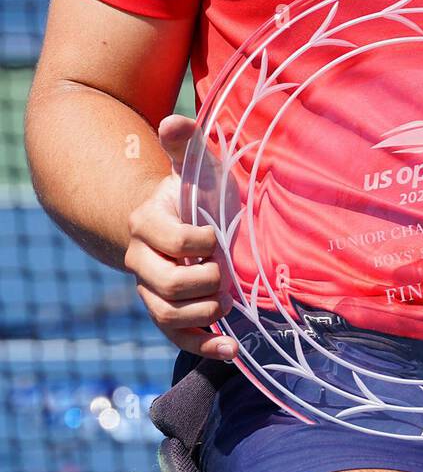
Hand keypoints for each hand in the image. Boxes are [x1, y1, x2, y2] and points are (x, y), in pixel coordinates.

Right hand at [124, 114, 238, 360]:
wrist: (183, 220)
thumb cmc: (195, 191)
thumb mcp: (196, 166)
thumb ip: (185, 145)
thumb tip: (172, 120)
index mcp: (146, 221)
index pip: (170, 240)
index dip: (199, 242)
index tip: (219, 234)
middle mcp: (142, 260)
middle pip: (168, 286)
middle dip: (204, 282)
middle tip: (226, 272)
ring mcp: (151, 289)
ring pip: (168, 316)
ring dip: (204, 316)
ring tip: (227, 304)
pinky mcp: (166, 312)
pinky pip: (176, 337)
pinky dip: (204, 348)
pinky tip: (231, 351)